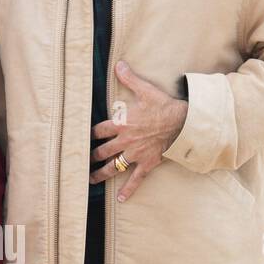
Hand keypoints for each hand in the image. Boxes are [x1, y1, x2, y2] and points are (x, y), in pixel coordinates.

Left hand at [90, 60, 187, 201]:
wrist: (182, 123)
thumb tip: (118, 64)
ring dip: (100, 174)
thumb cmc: (163, 106)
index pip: (98, 130)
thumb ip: (129, 78)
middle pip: (102, 151)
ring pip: (113, 167)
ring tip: (91, 179)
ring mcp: (135, 154)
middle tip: (82, 160)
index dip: (89, 134)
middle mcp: (124, 141)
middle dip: (91, 156)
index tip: (81, 137)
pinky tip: (120, 199)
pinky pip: (135, 179)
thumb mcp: (145, 90)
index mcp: (121, 123)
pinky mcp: (146, 164)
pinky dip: (128, 190)